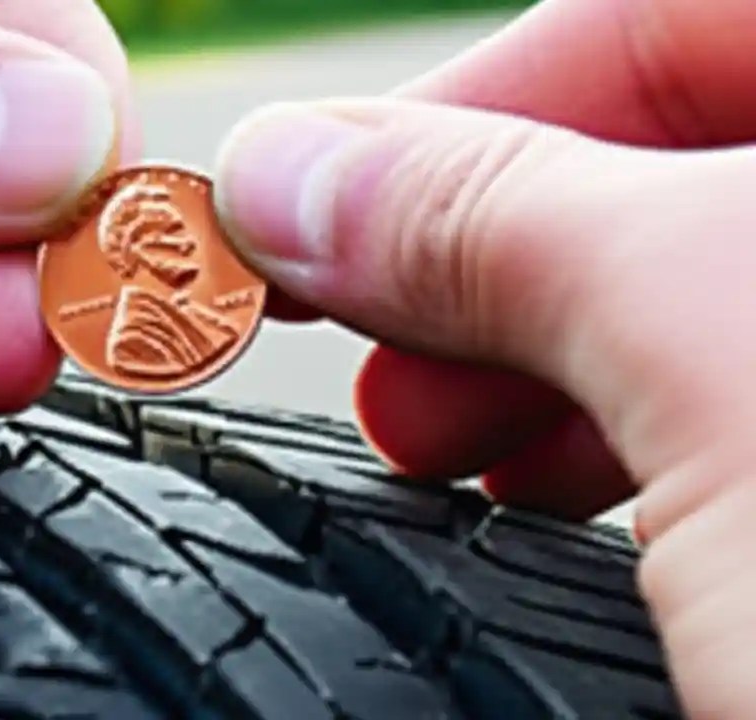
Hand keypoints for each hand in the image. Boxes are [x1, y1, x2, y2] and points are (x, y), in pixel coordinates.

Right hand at [213, 0, 755, 716]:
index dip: (475, 93)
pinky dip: (617, 433)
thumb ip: (491, 217)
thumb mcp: (710, 334)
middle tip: (363, 332)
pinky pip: (728, 399)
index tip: (316, 198)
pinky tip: (539, 494)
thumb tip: (283, 171)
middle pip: (672, 150)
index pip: (669, 9)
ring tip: (435, 441)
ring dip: (533, 350)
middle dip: (490, 243)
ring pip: (694, 283)